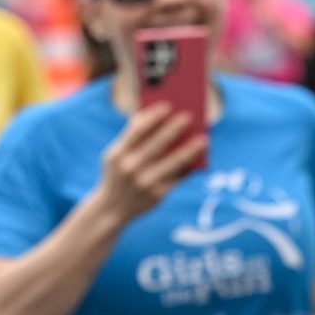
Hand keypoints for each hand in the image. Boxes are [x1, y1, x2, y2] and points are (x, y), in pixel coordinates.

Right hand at [94, 104, 206, 224]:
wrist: (112, 209)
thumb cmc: (117, 173)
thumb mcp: (114, 155)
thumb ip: (130, 138)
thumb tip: (155, 117)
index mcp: (118, 154)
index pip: (137, 131)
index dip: (153, 117)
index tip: (168, 106)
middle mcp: (131, 168)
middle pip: (157, 144)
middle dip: (174, 129)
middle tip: (189, 116)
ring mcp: (145, 183)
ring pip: (173, 163)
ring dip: (190, 150)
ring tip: (203, 139)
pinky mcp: (157, 195)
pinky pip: (177, 178)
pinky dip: (189, 167)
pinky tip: (199, 158)